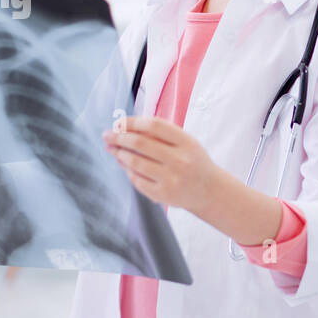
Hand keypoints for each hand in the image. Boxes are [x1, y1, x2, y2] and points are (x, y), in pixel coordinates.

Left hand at [103, 115, 218, 214]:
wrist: (210, 191)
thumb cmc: (194, 162)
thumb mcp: (186, 143)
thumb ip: (162, 134)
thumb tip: (126, 128)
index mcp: (187, 143)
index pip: (154, 126)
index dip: (133, 122)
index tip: (119, 122)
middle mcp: (180, 161)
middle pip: (140, 143)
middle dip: (119, 137)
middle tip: (107, 135)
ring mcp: (171, 179)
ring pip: (135, 162)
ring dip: (119, 153)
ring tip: (112, 148)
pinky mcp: (163, 195)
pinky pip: (137, 180)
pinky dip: (127, 170)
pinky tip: (124, 164)